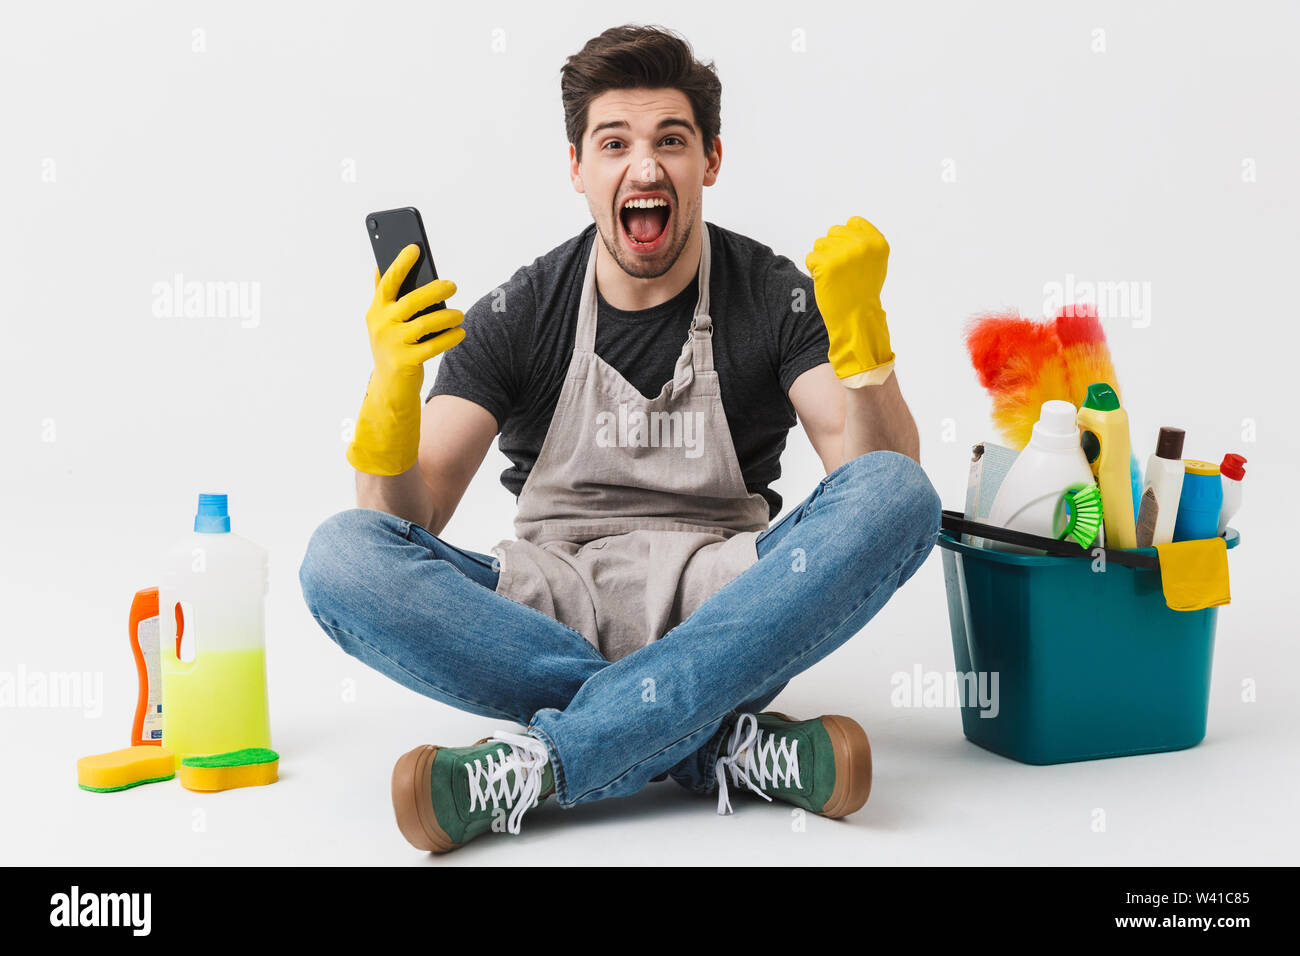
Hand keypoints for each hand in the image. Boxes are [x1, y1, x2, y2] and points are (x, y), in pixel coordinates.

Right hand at [366, 243, 464, 382]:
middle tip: (453, 286)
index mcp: (376, 310)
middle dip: (435, 291)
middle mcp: (381, 325)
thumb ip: (382, 295)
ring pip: (425, 324)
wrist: (388, 386)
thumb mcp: (382, 321)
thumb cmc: (391, 346)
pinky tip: (460, 332)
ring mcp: (392, 344)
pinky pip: (433, 346)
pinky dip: (449, 338)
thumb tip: (380, 265)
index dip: (401, 264)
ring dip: (447, 317)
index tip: (415, 248)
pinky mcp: (405, 362)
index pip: (388, 282)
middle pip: (411, 301)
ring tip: (460, 314)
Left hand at [805, 216, 894, 386]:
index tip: (849, 258)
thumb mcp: (875, 263)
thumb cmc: (863, 292)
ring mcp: (844, 253)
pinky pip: (810, 258)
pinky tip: (825, 282)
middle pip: (834, 232)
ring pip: (820, 243)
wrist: (857, 318)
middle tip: (841, 272)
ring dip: (822, 259)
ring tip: (834, 277)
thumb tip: (845, 227)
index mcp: (878, 242)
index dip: (846, 238)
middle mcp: (862, 244)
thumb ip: (864, 242)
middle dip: (833, 249)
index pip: (853, 222)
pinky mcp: (826, 263)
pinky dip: (813, 270)